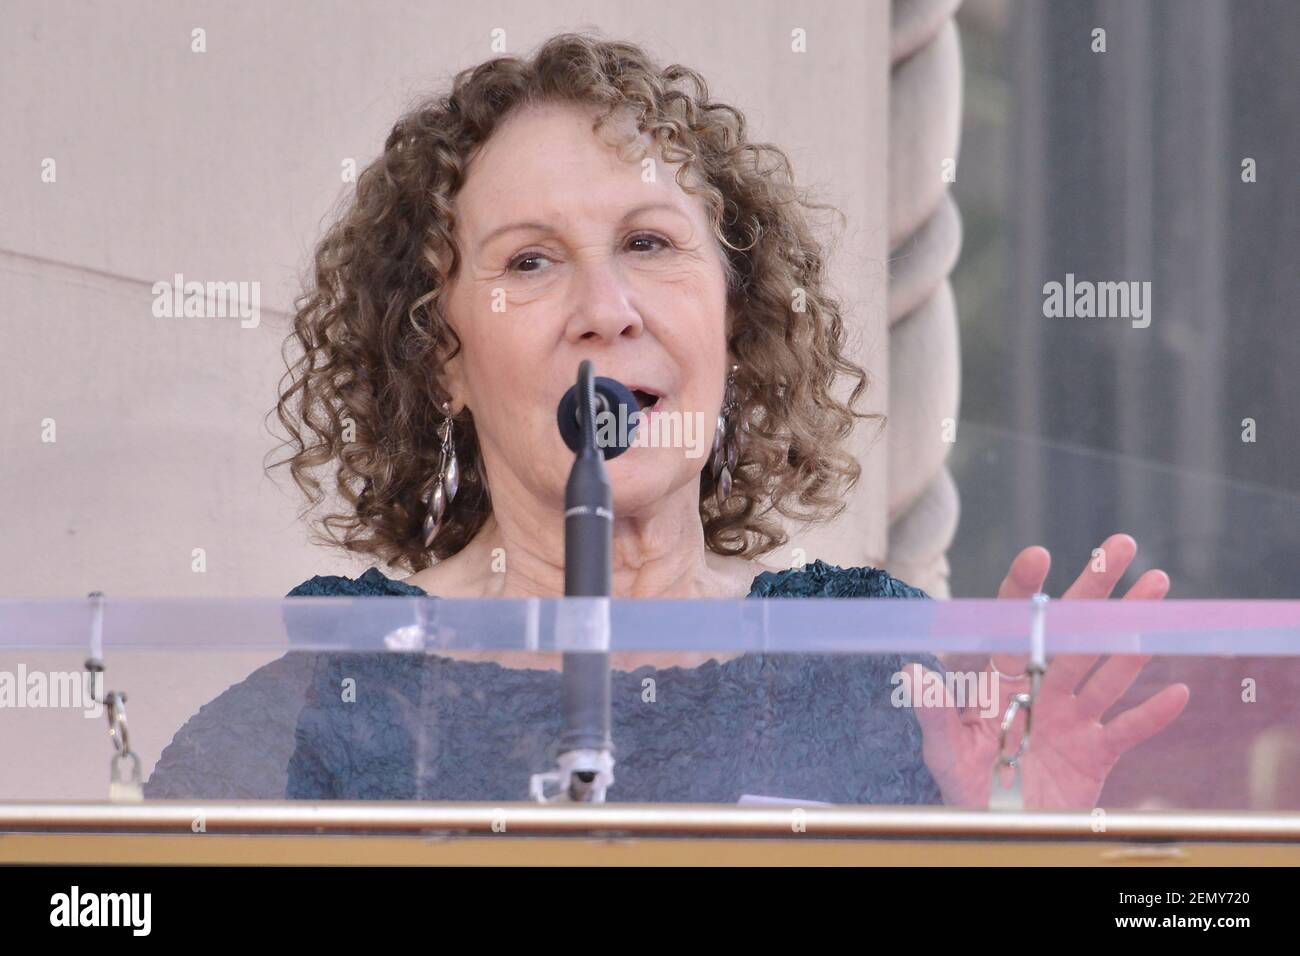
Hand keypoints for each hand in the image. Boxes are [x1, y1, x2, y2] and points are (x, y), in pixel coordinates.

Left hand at [903, 533, 1190, 808]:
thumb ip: (934, 714)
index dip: (1023, 590)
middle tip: (1123, 545)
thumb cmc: (963, 787)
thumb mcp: (944, 752)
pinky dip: (1153, 714)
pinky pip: (1129, 729)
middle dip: (1096, 589)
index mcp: (999, 681)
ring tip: (1158, 588)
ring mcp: (1072, 719)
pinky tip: (1177, 690)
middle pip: (1072, 632)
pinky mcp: (1097, 753)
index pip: (1011, 625)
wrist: (997, 830)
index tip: (1037, 556)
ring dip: (1134, 633)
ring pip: (1108, 668)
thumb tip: (913, 673)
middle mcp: (1040, 690)